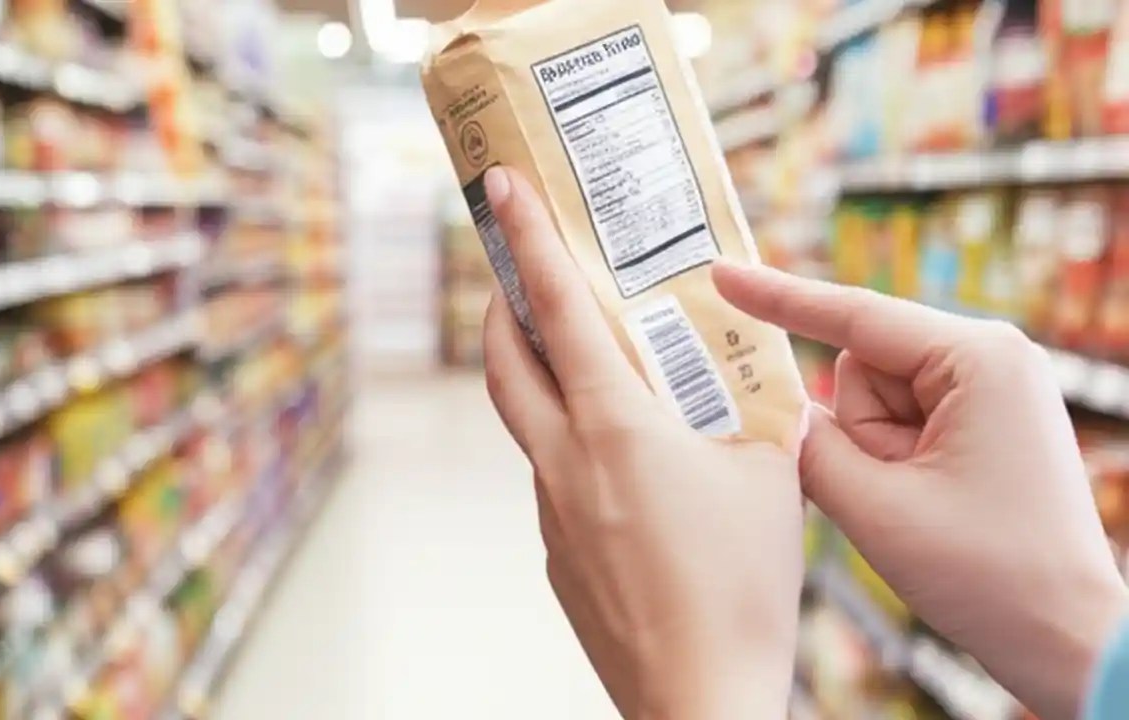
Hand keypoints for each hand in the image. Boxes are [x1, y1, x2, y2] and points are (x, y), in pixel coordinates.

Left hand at [481, 167, 803, 718]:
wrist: (699, 696)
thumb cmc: (740, 587)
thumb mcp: (766, 473)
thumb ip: (748, 406)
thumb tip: (743, 371)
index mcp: (614, 426)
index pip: (555, 308)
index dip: (529, 237)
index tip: (501, 186)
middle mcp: (564, 460)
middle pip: (504, 361)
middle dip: (502, 304)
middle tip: (519, 270)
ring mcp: (551, 510)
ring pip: (530, 422)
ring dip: (543, 380)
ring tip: (594, 369)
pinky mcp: (558, 553)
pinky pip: (555, 478)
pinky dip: (574, 447)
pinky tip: (627, 468)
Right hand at [714, 262, 1128, 719]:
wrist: (1068, 638)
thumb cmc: (992, 575)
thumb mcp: (877, 508)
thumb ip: (809, 447)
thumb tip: (775, 412)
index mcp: (979, 359)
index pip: (854, 316)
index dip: (778, 298)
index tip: (720, 274)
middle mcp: (991, 359)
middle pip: (863, 366)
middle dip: (858, 430)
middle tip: (893, 491)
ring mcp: (991, 390)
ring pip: (876, 400)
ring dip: (877, 453)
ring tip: (922, 504)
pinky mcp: (984, 422)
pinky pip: (901, 422)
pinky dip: (892, 460)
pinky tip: (929, 503)